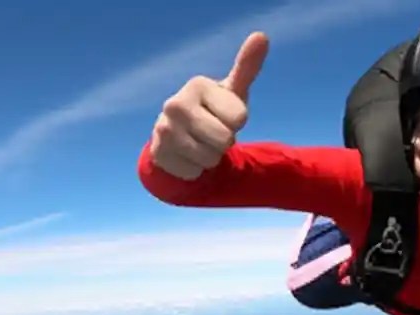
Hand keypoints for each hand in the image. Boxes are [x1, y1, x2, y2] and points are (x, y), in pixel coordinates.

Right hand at [150, 31, 269, 179]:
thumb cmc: (215, 110)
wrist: (181, 135)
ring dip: (211, 157)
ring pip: (210, 159)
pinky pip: (194, 173)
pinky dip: (196, 169)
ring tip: (201, 143)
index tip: (225, 115)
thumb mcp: (233, 91)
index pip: (240, 118)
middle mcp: (175, 104)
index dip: (238, 122)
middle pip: (225, 140)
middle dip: (225, 142)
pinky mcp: (157, 154)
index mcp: (197, 85)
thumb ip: (247, 66)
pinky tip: (187, 155)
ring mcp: (163, 129)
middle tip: (213, 132)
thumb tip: (262, 36)